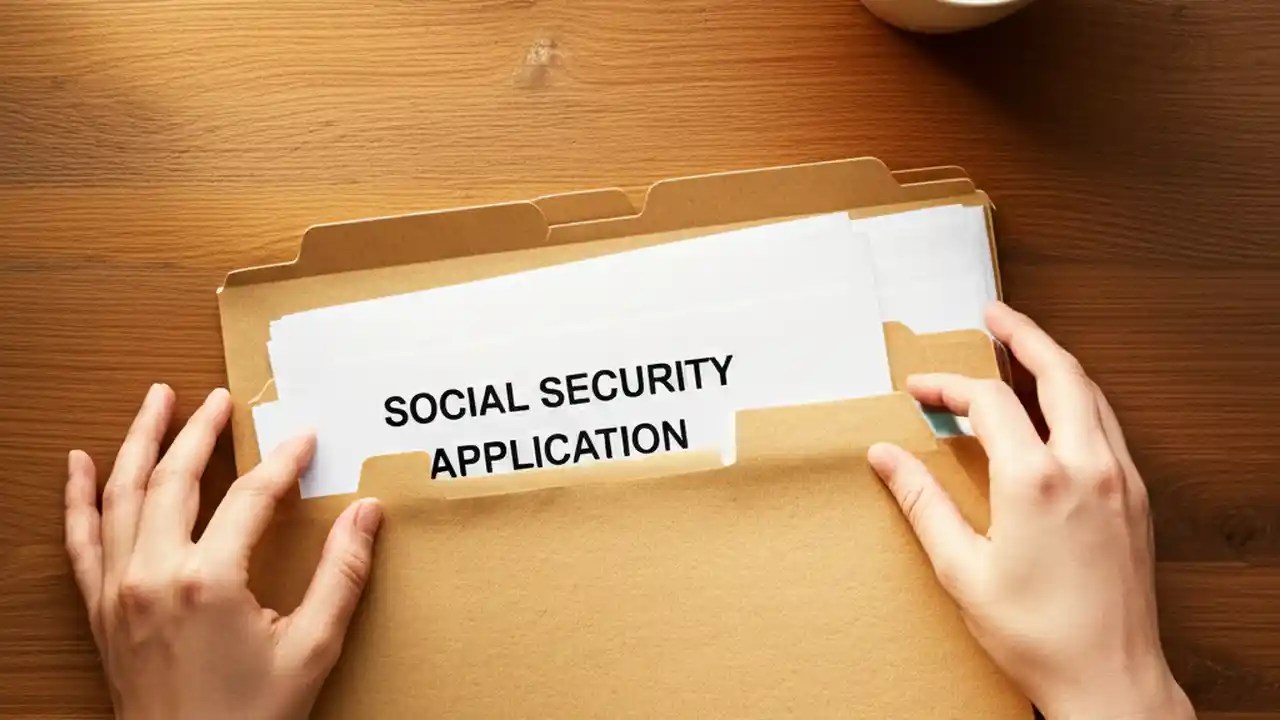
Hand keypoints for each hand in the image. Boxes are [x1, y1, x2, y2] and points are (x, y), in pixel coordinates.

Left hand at [64, 385, 382, 719]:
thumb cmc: (250, 718)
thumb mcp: (311, 649)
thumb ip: (341, 574)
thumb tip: (367, 513)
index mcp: (208, 580)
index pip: (249, 496)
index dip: (282, 463)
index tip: (304, 440)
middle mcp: (153, 574)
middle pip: (174, 479)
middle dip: (199, 431)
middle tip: (219, 398)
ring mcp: (118, 591)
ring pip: (122, 496)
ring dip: (138, 441)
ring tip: (156, 402)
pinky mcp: (100, 611)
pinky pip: (81, 540)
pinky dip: (78, 498)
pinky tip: (81, 463)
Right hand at [868, 302, 1194, 719]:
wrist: (1110, 681)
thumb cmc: (1037, 636)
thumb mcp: (962, 570)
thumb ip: (923, 503)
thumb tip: (887, 458)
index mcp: (1036, 481)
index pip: (988, 401)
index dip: (947, 387)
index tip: (920, 391)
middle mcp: (1086, 467)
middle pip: (1058, 371)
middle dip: (1023, 334)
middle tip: (994, 314)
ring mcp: (1118, 479)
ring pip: (1091, 393)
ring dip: (1055, 362)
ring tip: (1024, 348)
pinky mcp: (1135, 497)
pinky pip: (1108, 425)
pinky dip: (1079, 399)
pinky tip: (1058, 408)